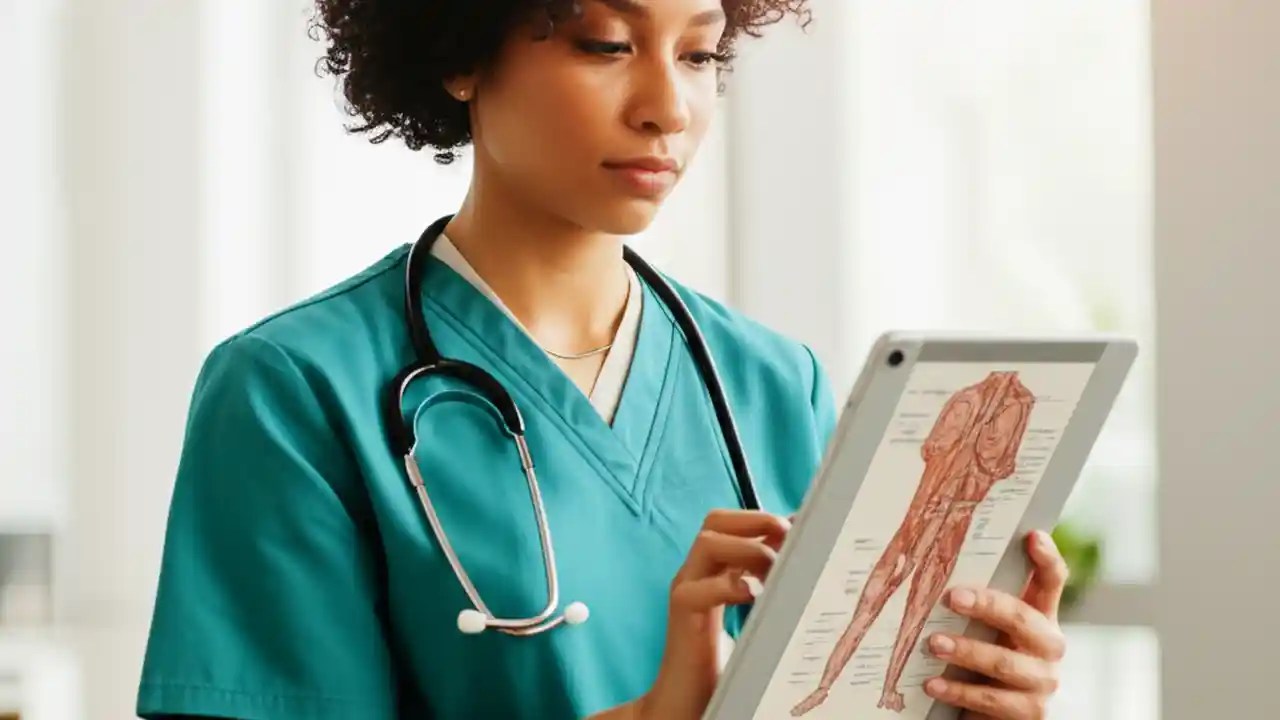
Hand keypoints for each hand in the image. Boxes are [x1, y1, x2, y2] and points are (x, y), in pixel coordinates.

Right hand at [637, 509, 790, 719]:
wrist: (684, 704)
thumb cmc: (724, 667)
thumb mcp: (755, 623)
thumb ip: (770, 595)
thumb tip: (811, 571)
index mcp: (714, 572)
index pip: (734, 525)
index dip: (766, 520)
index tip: (803, 527)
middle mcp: (697, 575)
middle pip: (716, 522)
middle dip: (756, 520)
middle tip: (788, 539)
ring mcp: (686, 591)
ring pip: (707, 543)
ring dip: (748, 548)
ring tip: (772, 570)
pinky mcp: (681, 617)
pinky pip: (696, 590)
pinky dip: (727, 586)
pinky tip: (752, 596)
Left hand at [923, 530, 1067, 719]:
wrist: (995, 716)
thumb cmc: (983, 661)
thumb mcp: (985, 630)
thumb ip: (976, 604)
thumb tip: (934, 565)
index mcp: (1041, 617)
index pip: (1051, 582)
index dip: (1047, 559)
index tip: (1032, 536)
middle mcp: (1048, 646)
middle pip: (1023, 618)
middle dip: (986, 606)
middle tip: (952, 598)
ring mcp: (1042, 681)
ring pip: (1004, 662)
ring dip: (966, 651)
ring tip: (933, 644)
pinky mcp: (1030, 713)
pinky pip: (992, 699)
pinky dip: (958, 690)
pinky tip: (932, 683)